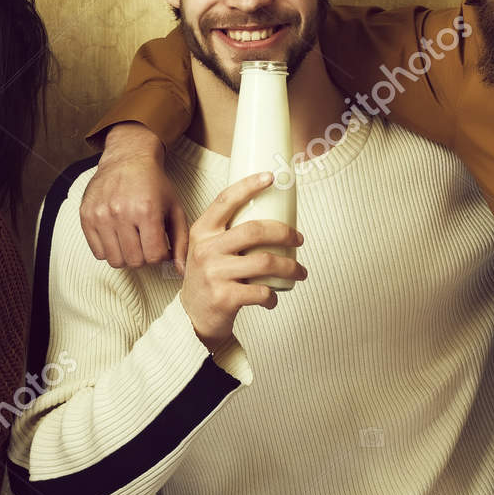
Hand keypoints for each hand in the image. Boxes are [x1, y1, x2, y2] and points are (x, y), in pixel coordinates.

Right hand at [80, 123, 189, 271]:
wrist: (128, 158)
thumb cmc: (154, 184)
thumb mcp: (175, 209)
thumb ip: (181, 241)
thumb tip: (182, 271)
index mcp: (146, 210)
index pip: (154, 256)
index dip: (160, 254)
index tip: (160, 243)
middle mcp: (121, 213)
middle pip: (134, 261)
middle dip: (144, 256)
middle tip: (146, 241)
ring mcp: (100, 215)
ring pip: (115, 260)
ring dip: (126, 255)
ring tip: (132, 239)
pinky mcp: (86, 216)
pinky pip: (97, 253)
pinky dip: (109, 249)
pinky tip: (117, 235)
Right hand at [180, 171, 306, 352]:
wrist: (193, 317)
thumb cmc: (209, 277)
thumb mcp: (208, 248)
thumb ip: (227, 232)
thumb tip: (269, 212)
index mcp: (202, 231)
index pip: (226, 200)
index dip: (249, 185)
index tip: (271, 177)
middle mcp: (206, 249)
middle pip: (254, 230)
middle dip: (285, 233)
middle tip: (300, 239)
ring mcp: (214, 273)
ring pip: (265, 262)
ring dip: (290, 267)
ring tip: (300, 272)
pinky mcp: (224, 297)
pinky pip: (261, 292)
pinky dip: (273, 297)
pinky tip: (273, 298)